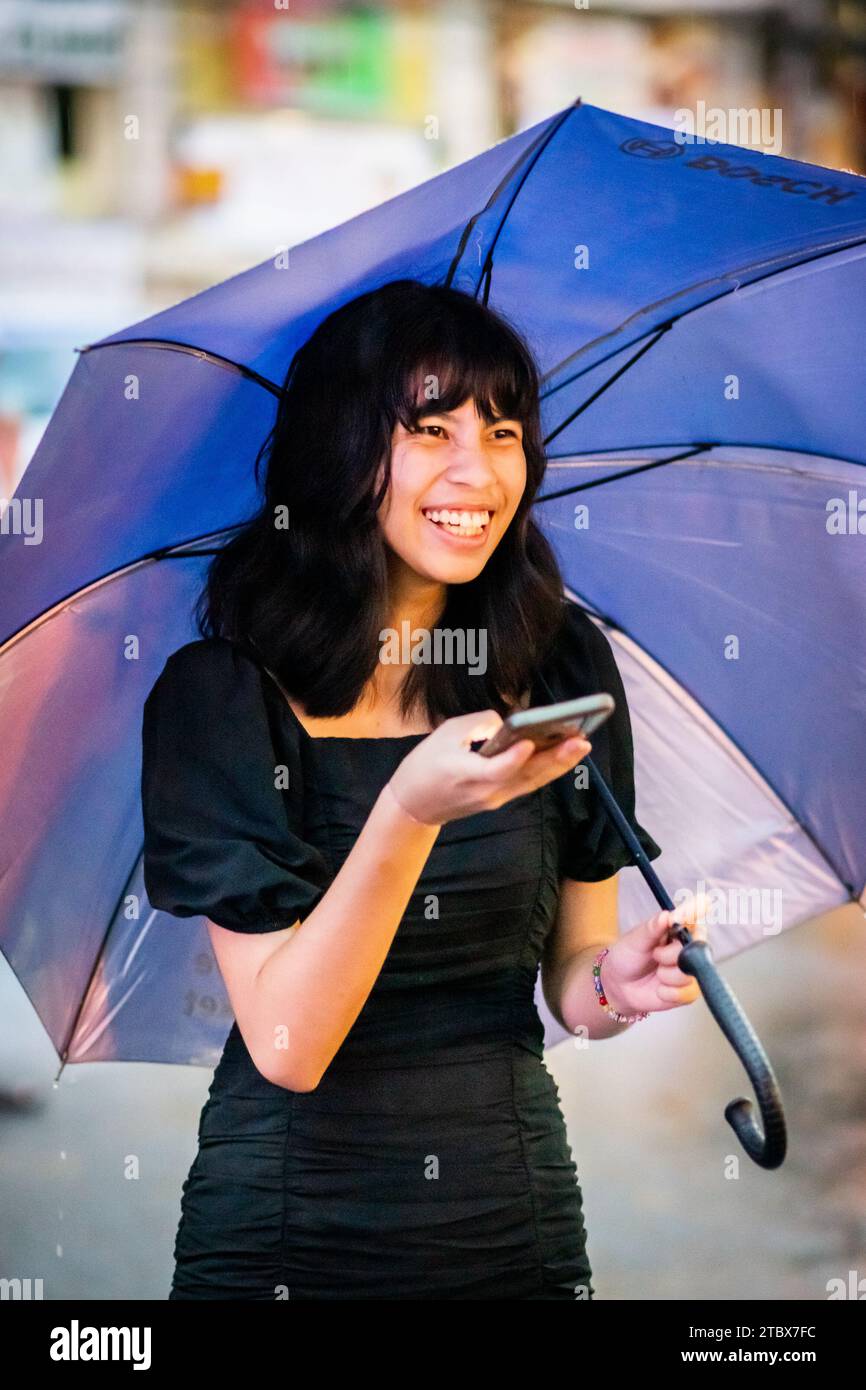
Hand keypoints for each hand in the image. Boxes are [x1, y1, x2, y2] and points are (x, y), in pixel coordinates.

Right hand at [386, 709, 590, 825]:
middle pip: (526, 776)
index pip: (496, 770)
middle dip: (555, 758)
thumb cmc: (425, 766)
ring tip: (582, 745)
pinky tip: (564, 755)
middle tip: (581, 740)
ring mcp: (496, 798)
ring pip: (533, 781)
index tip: (529, 742)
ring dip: (559, 764)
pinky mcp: (501, 798)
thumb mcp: (443, 734)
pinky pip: (529, 783)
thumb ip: (477, 724)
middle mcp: (487, 792)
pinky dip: (547, 769)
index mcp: (466, 776)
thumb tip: (507, 722)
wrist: (414, 806)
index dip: (513, 758)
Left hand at [599, 891, 710, 1016]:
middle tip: (655, 954)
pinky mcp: (689, 991)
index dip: (698, 912)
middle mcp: (689, 947)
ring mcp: (691, 969)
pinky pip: (687, 993)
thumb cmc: (628, 956)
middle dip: (670, 955)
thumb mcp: (635, 939)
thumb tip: (667, 915)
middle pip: (695, 948)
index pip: (694, 917)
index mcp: (677, 928)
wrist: (620, 985)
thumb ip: (652, 928)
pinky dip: (668, 993)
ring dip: (666, 975)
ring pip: (689, 973)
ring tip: (656, 972)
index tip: (703, 904)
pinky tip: (659, 989)